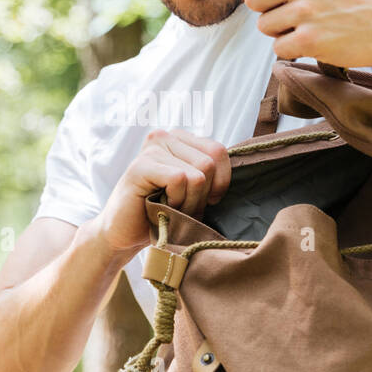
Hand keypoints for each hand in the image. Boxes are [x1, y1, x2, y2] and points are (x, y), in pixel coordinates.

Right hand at [96, 129, 230, 255]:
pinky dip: (176, 201)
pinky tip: (159, 206)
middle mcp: (167, 136)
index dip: (220, 182)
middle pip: (211, 162)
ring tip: (170, 207)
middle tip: (182, 208)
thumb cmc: (163, 214)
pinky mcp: (141, 165)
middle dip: (203, 195)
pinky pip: (180, 179)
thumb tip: (248, 169)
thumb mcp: (195, 191)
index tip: (205, 201)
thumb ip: (212, 175)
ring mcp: (152, 148)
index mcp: (182, 139)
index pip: (219, 151)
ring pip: (198, 174)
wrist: (124, 234)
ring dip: (189, 202)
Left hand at [239, 0, 371, 71]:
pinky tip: (315, 39)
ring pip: (264, 26)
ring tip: (310, 23)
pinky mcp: (310, 40)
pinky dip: (293, 48)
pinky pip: (278, 48)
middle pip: (253, 0)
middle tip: (297, 10)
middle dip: (269, 8)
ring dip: (282, 30)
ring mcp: (305, 11)